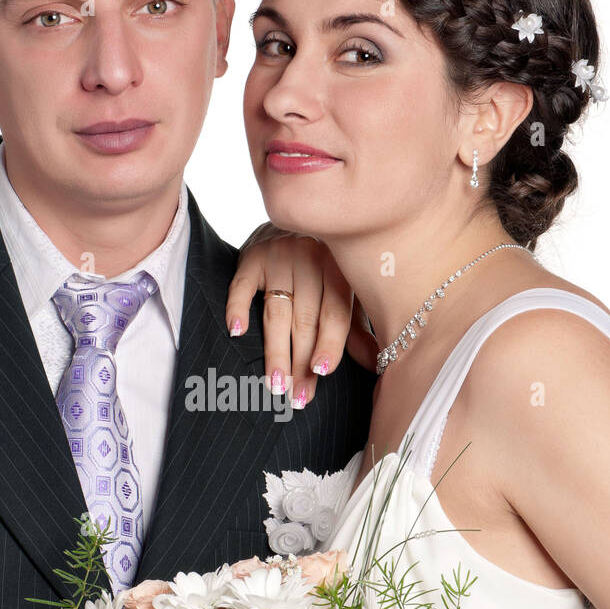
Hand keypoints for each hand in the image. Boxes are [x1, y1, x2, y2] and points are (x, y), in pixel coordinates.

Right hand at [225, 225, 376, 407]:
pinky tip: (235, 331)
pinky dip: (237, 307)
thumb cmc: (326, 262)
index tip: (321, 373)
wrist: (299, 212)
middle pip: (305, 319)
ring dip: (275, 352)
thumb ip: (356, 325)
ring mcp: (280, 255)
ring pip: (277, 311)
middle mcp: (311, 258)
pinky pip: (242, 285)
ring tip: (276, 385)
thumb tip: (374, 364)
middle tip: (298, 397)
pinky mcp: (251, 254)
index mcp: (341, 268)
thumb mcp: (347, 289)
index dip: (329, 344)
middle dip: (301, 362)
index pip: (334, 313)